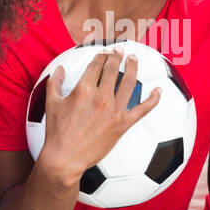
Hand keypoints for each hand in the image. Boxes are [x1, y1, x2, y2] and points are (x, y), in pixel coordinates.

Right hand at [38, 49, 161, 183]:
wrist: (65, 159)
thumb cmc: (57, 133)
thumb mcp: (51, 104)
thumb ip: (55, 83)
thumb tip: (58, 70)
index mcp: (83, 90)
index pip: (96, 65)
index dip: (101, 56)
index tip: (104, 53)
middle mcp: (101, 97)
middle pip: (113, 69)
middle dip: (117, 56)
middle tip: (120, 51)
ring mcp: (115, 111)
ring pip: (129, 82)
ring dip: (133, 67)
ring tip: (133, 59)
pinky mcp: (123, 124)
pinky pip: (143, 109)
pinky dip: (153, 99)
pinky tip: (158, 91)